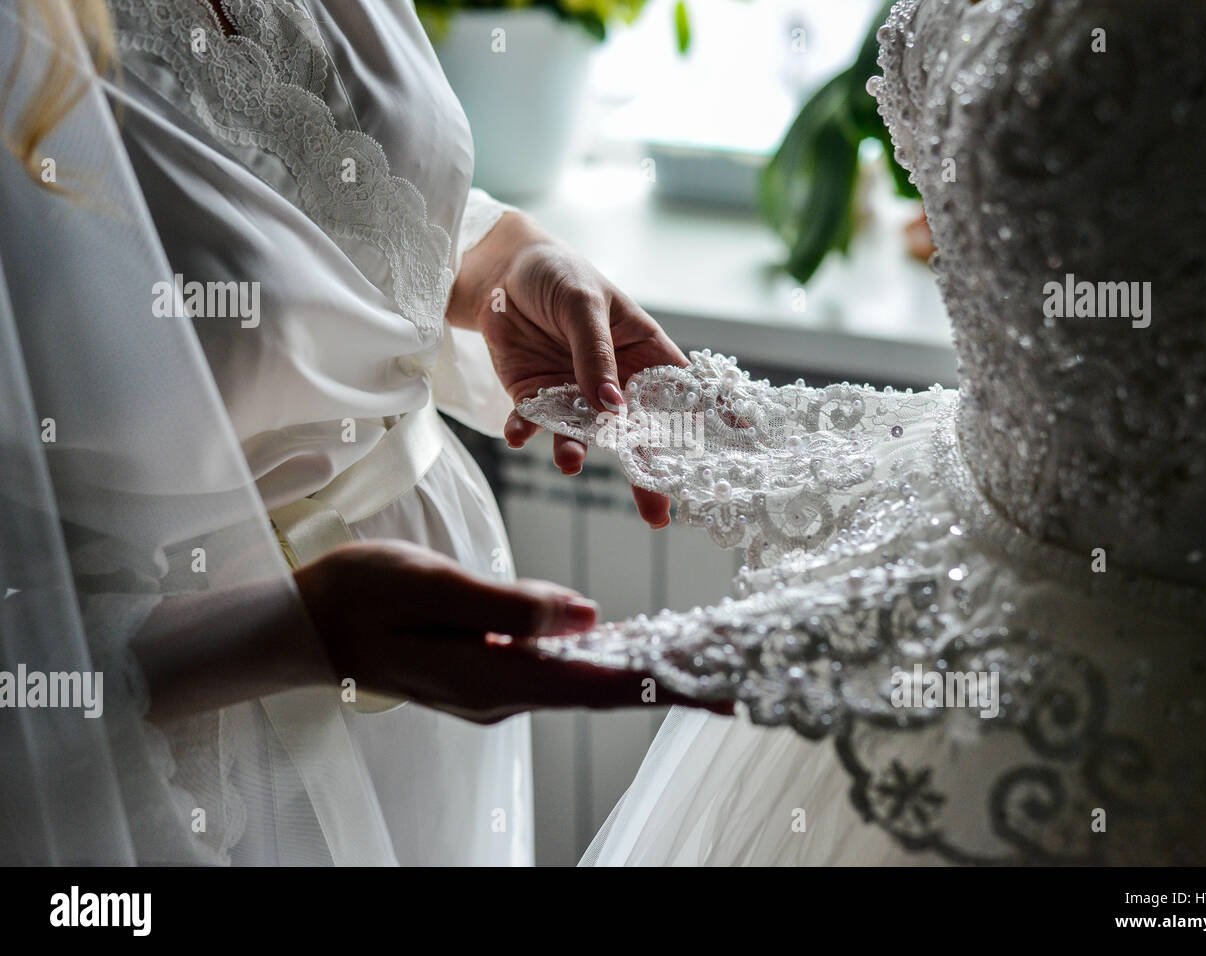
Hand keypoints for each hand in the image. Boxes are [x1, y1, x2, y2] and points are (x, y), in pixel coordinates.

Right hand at [294, 539, 729, 723]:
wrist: (302, 624)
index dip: (668, 687)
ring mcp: (494, 686)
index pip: (602, 688)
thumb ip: (512, 604)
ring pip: (585, 681)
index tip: (725, 691)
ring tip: (699, 661)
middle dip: (670, 683)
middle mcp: (503, 694)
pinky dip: (602, 660)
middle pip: (604, 690)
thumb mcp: (433, 586)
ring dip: (642, 671)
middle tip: (736, 677)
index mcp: (494, 677)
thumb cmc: (360, 596)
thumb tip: (590, 617)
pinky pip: (558, 669)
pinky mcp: (486, 668)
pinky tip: (627, 648)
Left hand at [447, 212, 686, 527]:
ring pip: (584, 434)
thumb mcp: (584, 304)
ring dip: (576, 451)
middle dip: (646, 472)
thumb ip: (596, 354)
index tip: (723, 461)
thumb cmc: (560, 275)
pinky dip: (524, 430)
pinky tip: (515, 434)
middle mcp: (614, 382)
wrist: (503, 271)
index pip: (679, 394)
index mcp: (642, 354)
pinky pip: (533, 422)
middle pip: (636, 433)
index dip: (703, 425)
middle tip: (658, 515)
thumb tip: (612, 406)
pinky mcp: (535, 398)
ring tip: (570, 463)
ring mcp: (575, 394)